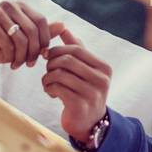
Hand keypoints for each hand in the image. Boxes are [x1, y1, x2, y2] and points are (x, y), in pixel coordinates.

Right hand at [0, 2, 59, 69]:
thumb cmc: (4, 44)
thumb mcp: (26, 40)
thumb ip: (43, 32)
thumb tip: (63, 25)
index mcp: (20, 6)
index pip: (41, 21)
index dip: (45, 40)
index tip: (44, 55)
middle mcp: (9, 5)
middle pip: (32, 30)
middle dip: (34, 51)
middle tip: (31, 64)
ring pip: (20, 39)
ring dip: (22, 57)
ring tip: (19, 64)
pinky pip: (8, 45)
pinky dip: (11, 58)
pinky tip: (10, 63)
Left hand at [40, 27, 112, 141]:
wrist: (88, 123)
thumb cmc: (83, 91)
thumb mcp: (83, 69)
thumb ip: (75, 48)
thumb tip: (63, 27)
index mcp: (104, 67)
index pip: (76, 49)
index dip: (58, 50)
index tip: (48, 56)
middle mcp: (101, 79)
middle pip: (67, 60)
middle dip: (51, 63)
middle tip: (47, 70)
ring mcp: (92, 93)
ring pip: (60, 74)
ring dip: (48, 77)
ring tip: (48, 83)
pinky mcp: (80, 105)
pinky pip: (57, 88)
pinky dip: (49, 88)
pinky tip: (51, 92)